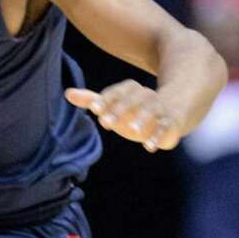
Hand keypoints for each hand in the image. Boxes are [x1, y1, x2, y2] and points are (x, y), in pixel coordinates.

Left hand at [65, 81, 181, 151]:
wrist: (170, 111)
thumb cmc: (133, 111)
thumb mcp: (113, 106)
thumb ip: (92, 100)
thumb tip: (67, 93)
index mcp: (129, 90)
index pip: (116, 93)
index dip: (106, 100)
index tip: (95, 109)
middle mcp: (145, 95)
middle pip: (133, 99)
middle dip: (120, 109)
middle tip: (106, 122)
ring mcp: (159, 107)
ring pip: (151, 110)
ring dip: (142, 119)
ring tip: (132, 131)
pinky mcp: (171, 121)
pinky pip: (166, 126)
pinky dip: (158, 135)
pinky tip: (149, 147)